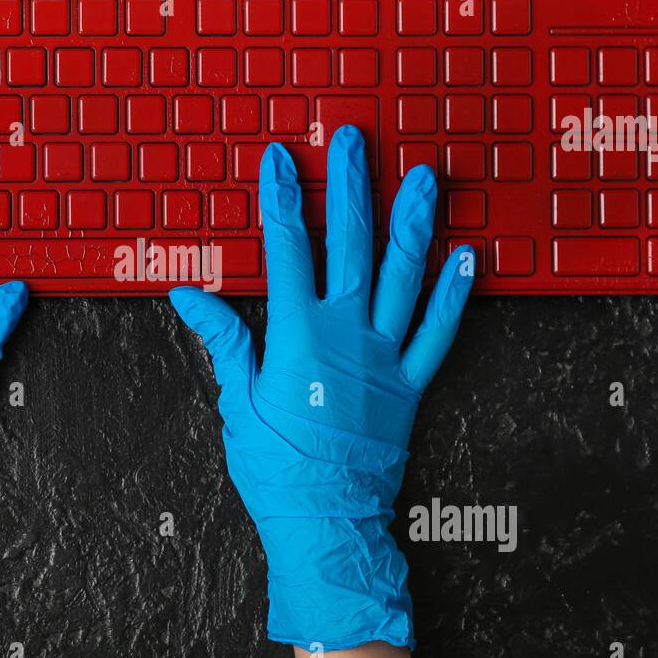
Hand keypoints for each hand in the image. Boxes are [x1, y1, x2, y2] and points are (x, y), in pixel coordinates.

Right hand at [170, 125, 472, 649]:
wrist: (326, 518)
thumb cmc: (275, 466)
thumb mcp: (235, 401)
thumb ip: (224, 340)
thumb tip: (190, 295)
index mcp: (297, 335)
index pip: (287, 251)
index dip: (283, 201)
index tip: (281, 159)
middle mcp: (346, 334)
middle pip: (349, 245)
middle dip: (350, 187)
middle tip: (355, 139)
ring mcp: (384, 357)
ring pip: (402, 276)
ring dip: (412, 223)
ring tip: (422, 176)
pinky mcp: (411, 385)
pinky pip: (437, 333)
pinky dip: (454, 296)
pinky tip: (468, 258)